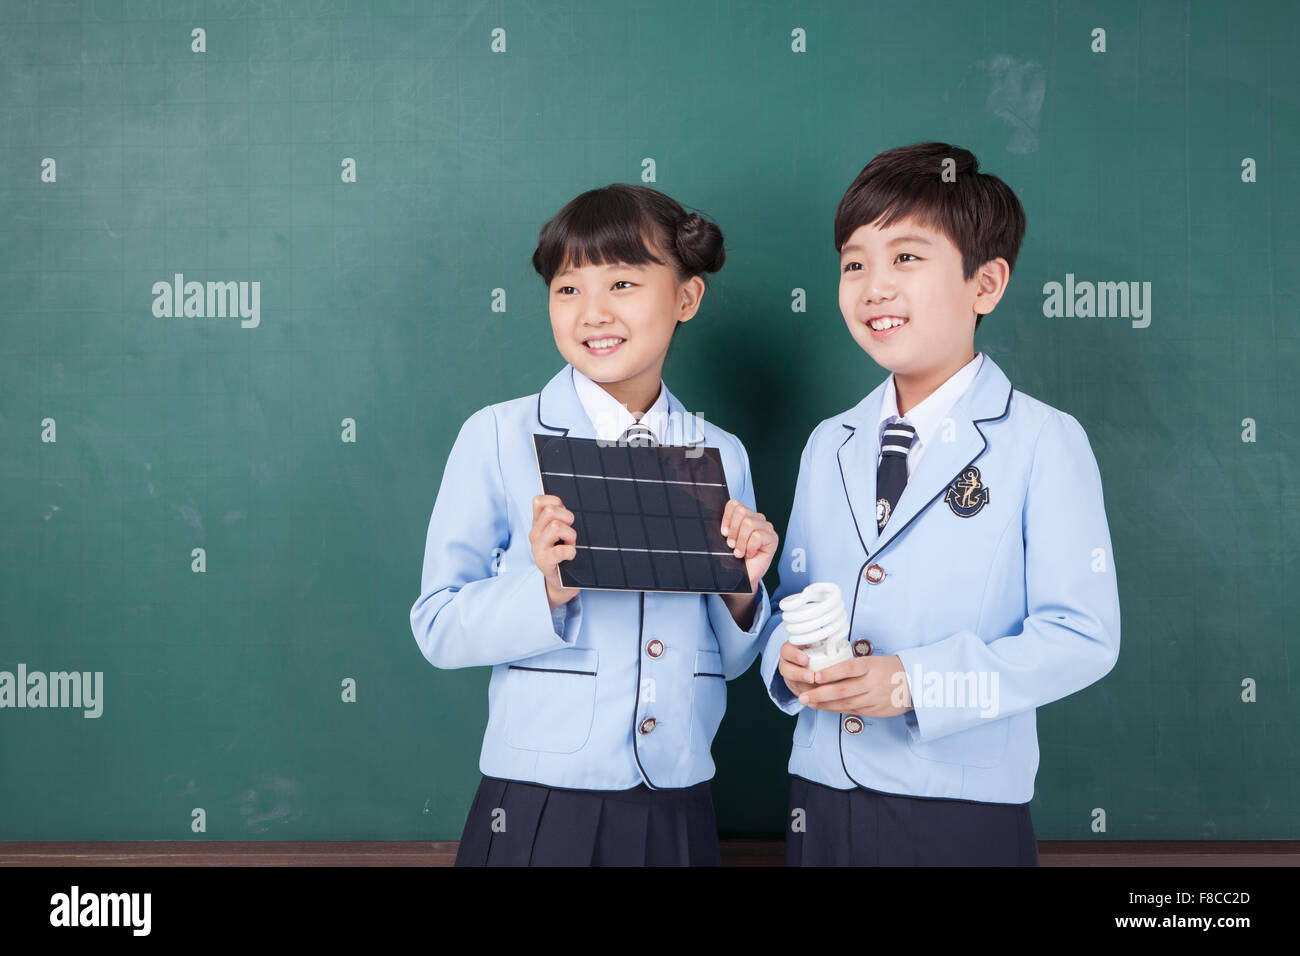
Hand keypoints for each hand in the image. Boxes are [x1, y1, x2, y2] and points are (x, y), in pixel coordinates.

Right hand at [531, 494, 579, 610]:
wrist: (561, 581)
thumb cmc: (564, 554)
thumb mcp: (561, 532)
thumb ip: (560, 517)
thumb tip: (565, 504)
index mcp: (538, 524)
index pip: (539, 501)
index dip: (556, 503)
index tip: (564, 515)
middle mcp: (534, 534)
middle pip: (550, 511)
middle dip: (567, 519)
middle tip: (570, 533)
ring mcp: (537, 548)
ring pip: (556, 526)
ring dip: (570, 535)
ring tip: (570, 544)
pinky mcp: (544, 562)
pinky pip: (559, 550)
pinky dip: (570, 551)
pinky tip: (571, 555)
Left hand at [719, 499, 777, 591]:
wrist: (740, 577)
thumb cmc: (733, 560)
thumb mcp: (725, 540)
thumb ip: (724, 528)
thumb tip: (715, 520)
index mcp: (745, 516)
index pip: (735, 504)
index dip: (727, 518)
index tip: (723, 533)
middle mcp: (757, 519)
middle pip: (742, 511)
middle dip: (734, 531)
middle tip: (732, 545)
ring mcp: (766, 527)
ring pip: (749, 523)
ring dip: (741, 541)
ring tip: (739, 552)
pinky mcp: (773, 538)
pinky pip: (758, 536)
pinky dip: (750, 547)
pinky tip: (750, 554)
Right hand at [777, 641, 816, 699]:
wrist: (806, 663)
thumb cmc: (812, 650)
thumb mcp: (814, 642)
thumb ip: (820, 640)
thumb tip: (832, 637)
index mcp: (789, 650)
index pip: (787, 651)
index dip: (795, 656)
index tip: (805, 660)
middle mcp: (786, 664)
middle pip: (786, 670)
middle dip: (799, 674)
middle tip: (811, 677)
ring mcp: (789, 677)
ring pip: (792, 684)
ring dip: (804, 688)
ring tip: (816, 690)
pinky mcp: (795, 689)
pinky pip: (799, 694)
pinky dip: (808, 698)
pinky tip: (817, 700)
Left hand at [795, 654, 912, 716]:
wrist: (916, 683)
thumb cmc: (889, 668)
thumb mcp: (873, 661)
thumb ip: (853, 666)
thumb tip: (826, 669)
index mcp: (870, 666)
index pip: (848, 668)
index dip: (830, 673)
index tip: (814, 675)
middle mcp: (871, 683)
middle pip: (842, 690)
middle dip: (819, 694)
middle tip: (803, 696)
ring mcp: (874, 698)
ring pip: (845, 703)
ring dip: (824, 704)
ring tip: (809, 702)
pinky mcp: (875, 710)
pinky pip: (852, 710)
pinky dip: (836, 709)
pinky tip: (824, 707)